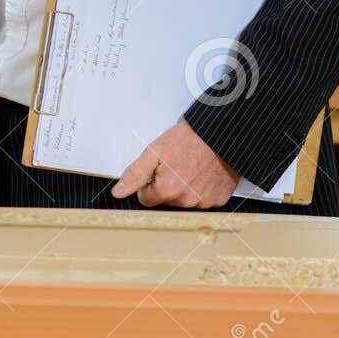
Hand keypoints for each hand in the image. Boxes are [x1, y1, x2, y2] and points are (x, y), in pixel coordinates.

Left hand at [112, 118, 239, 208]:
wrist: (220, 134)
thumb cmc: (188, 140)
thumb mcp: (154, 151)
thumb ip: (134, 174)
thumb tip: (118, 192)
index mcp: (167, 191)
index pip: (146, 199)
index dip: (149, 183)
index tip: (158, 170)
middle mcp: (186, 201)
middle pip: (165, 201)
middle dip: (167, 186)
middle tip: (175, 166)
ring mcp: (204, 202)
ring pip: (184, 201)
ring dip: (184, 188)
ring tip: (190, 168)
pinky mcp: (219, 200)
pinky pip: (204, 200)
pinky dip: (202, 189)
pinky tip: (204, 174)